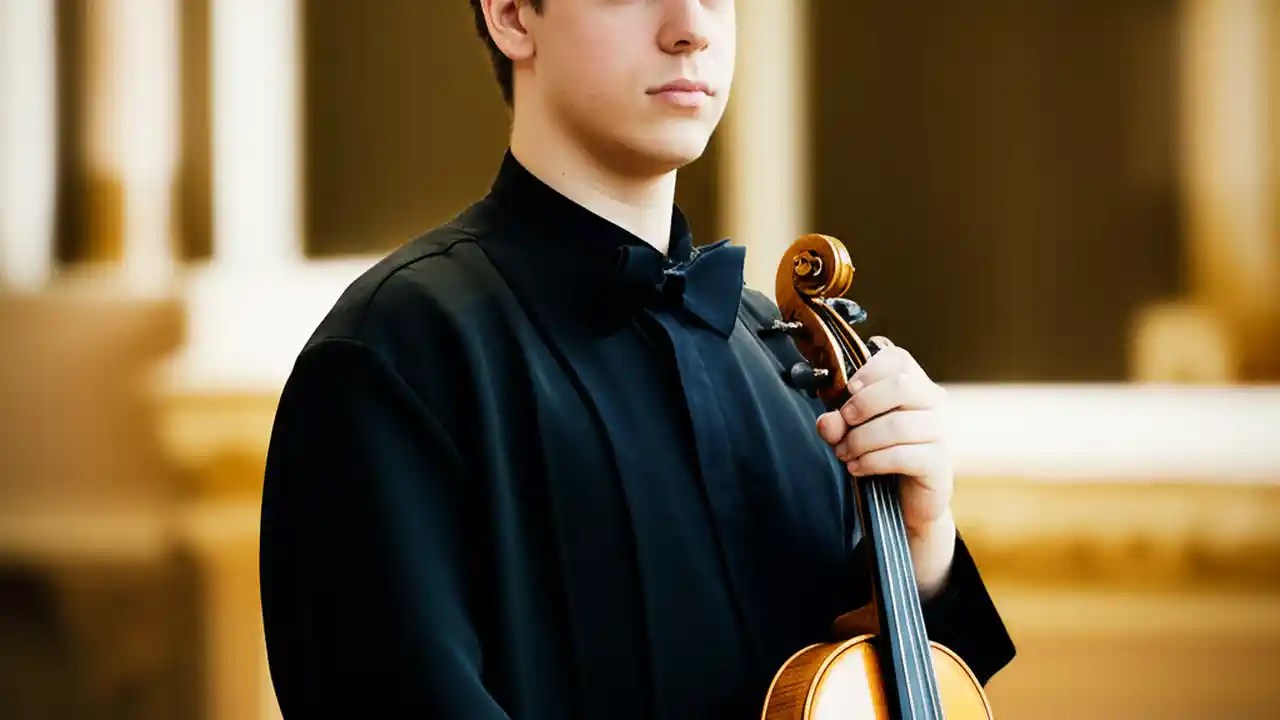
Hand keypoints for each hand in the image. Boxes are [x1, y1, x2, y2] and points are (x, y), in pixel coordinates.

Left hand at [814, 337, 956, 597]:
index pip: (898, 359)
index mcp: (917, 385)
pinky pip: (902, 456)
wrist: (909, 502)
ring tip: (844, 452)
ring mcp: (942, 433)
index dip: (869, 369)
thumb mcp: (854, 434)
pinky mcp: (940, 463)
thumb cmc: (883, 455)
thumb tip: (827, 421)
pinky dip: (872, 461)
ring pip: (898, 424)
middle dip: (863, 403)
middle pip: (902, 386)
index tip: (847, 389)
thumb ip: (839, 424)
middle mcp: (935, 404)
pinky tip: (857, 468)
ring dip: (861, 439)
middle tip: (843, 423)